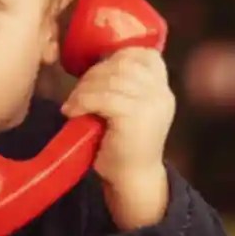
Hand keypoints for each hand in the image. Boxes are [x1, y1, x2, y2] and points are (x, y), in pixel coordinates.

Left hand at [61, 47, 174, 228]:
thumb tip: (95, 61)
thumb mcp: (129, 109)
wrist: (132, 180)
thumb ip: (123, 86)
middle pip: (123, 64)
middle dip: (93, 74)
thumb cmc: (123, 145)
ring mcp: (151, 104)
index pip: (145, 55)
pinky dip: (82, 101)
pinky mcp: (136, 116)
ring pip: (111, 78)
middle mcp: (161, 93)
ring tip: (73, 104)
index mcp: (162, 89)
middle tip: (77, 93)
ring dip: (84, 89)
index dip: (117, 56)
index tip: (97, 70)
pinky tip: (72, 113)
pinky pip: (103, 96)